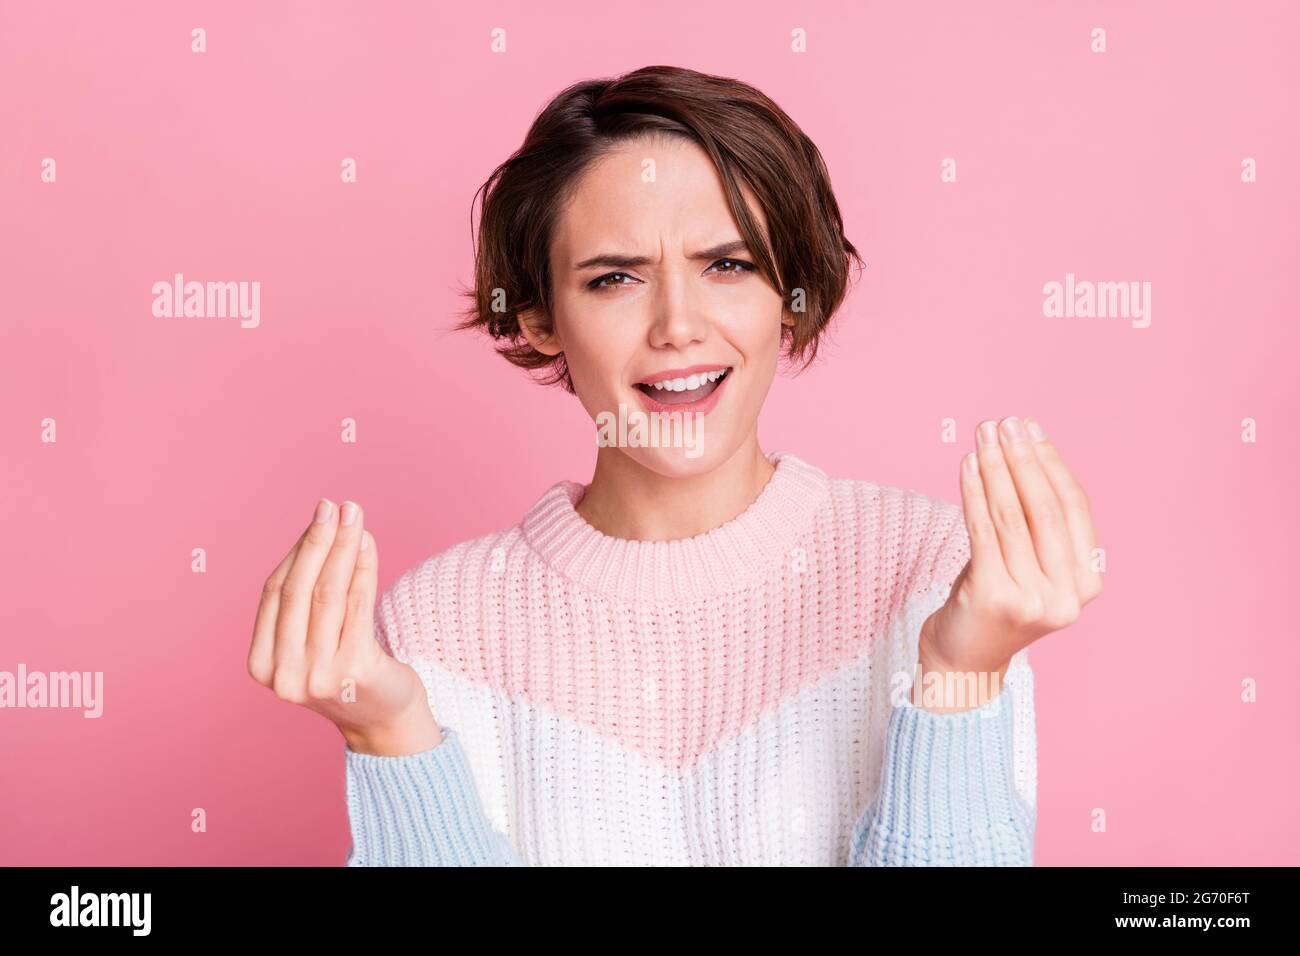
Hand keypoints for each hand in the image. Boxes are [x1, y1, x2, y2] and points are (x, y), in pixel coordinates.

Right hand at [247, 499, 442, 754]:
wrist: (385, 722)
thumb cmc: (348, 670)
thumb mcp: (313, 640)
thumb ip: (305, 598)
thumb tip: (320, 528)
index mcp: (262, 666)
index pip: (274, 592)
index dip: (297, 550)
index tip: (318, 517)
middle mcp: (285, 675)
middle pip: (298, 590)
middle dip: (318, 541)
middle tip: (334, 506)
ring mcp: (318, 676)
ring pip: (328, 594)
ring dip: (342, 547)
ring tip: (354, 515)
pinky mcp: (355, 671)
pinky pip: (357, 606)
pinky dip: (362, 568)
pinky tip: (368, 544)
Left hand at [917, 416, 1102, 710]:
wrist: (963, 664)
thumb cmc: (992, 603)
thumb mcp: (1026, 565)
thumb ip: (1034, 525)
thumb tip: (1021, 451)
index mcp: (1086, 583)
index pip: (1073, 509)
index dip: (1052, 464)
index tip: (1030, 429)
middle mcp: (1066, 595)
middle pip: (1045, 509)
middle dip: (1023, 459)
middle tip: (1004, 423)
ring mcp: (1033, 599)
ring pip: (1013, 517)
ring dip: (996, 468)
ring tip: (983, 435)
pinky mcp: (994, 597)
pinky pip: (983, 532)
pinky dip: (974, 493)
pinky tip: (966, 465)